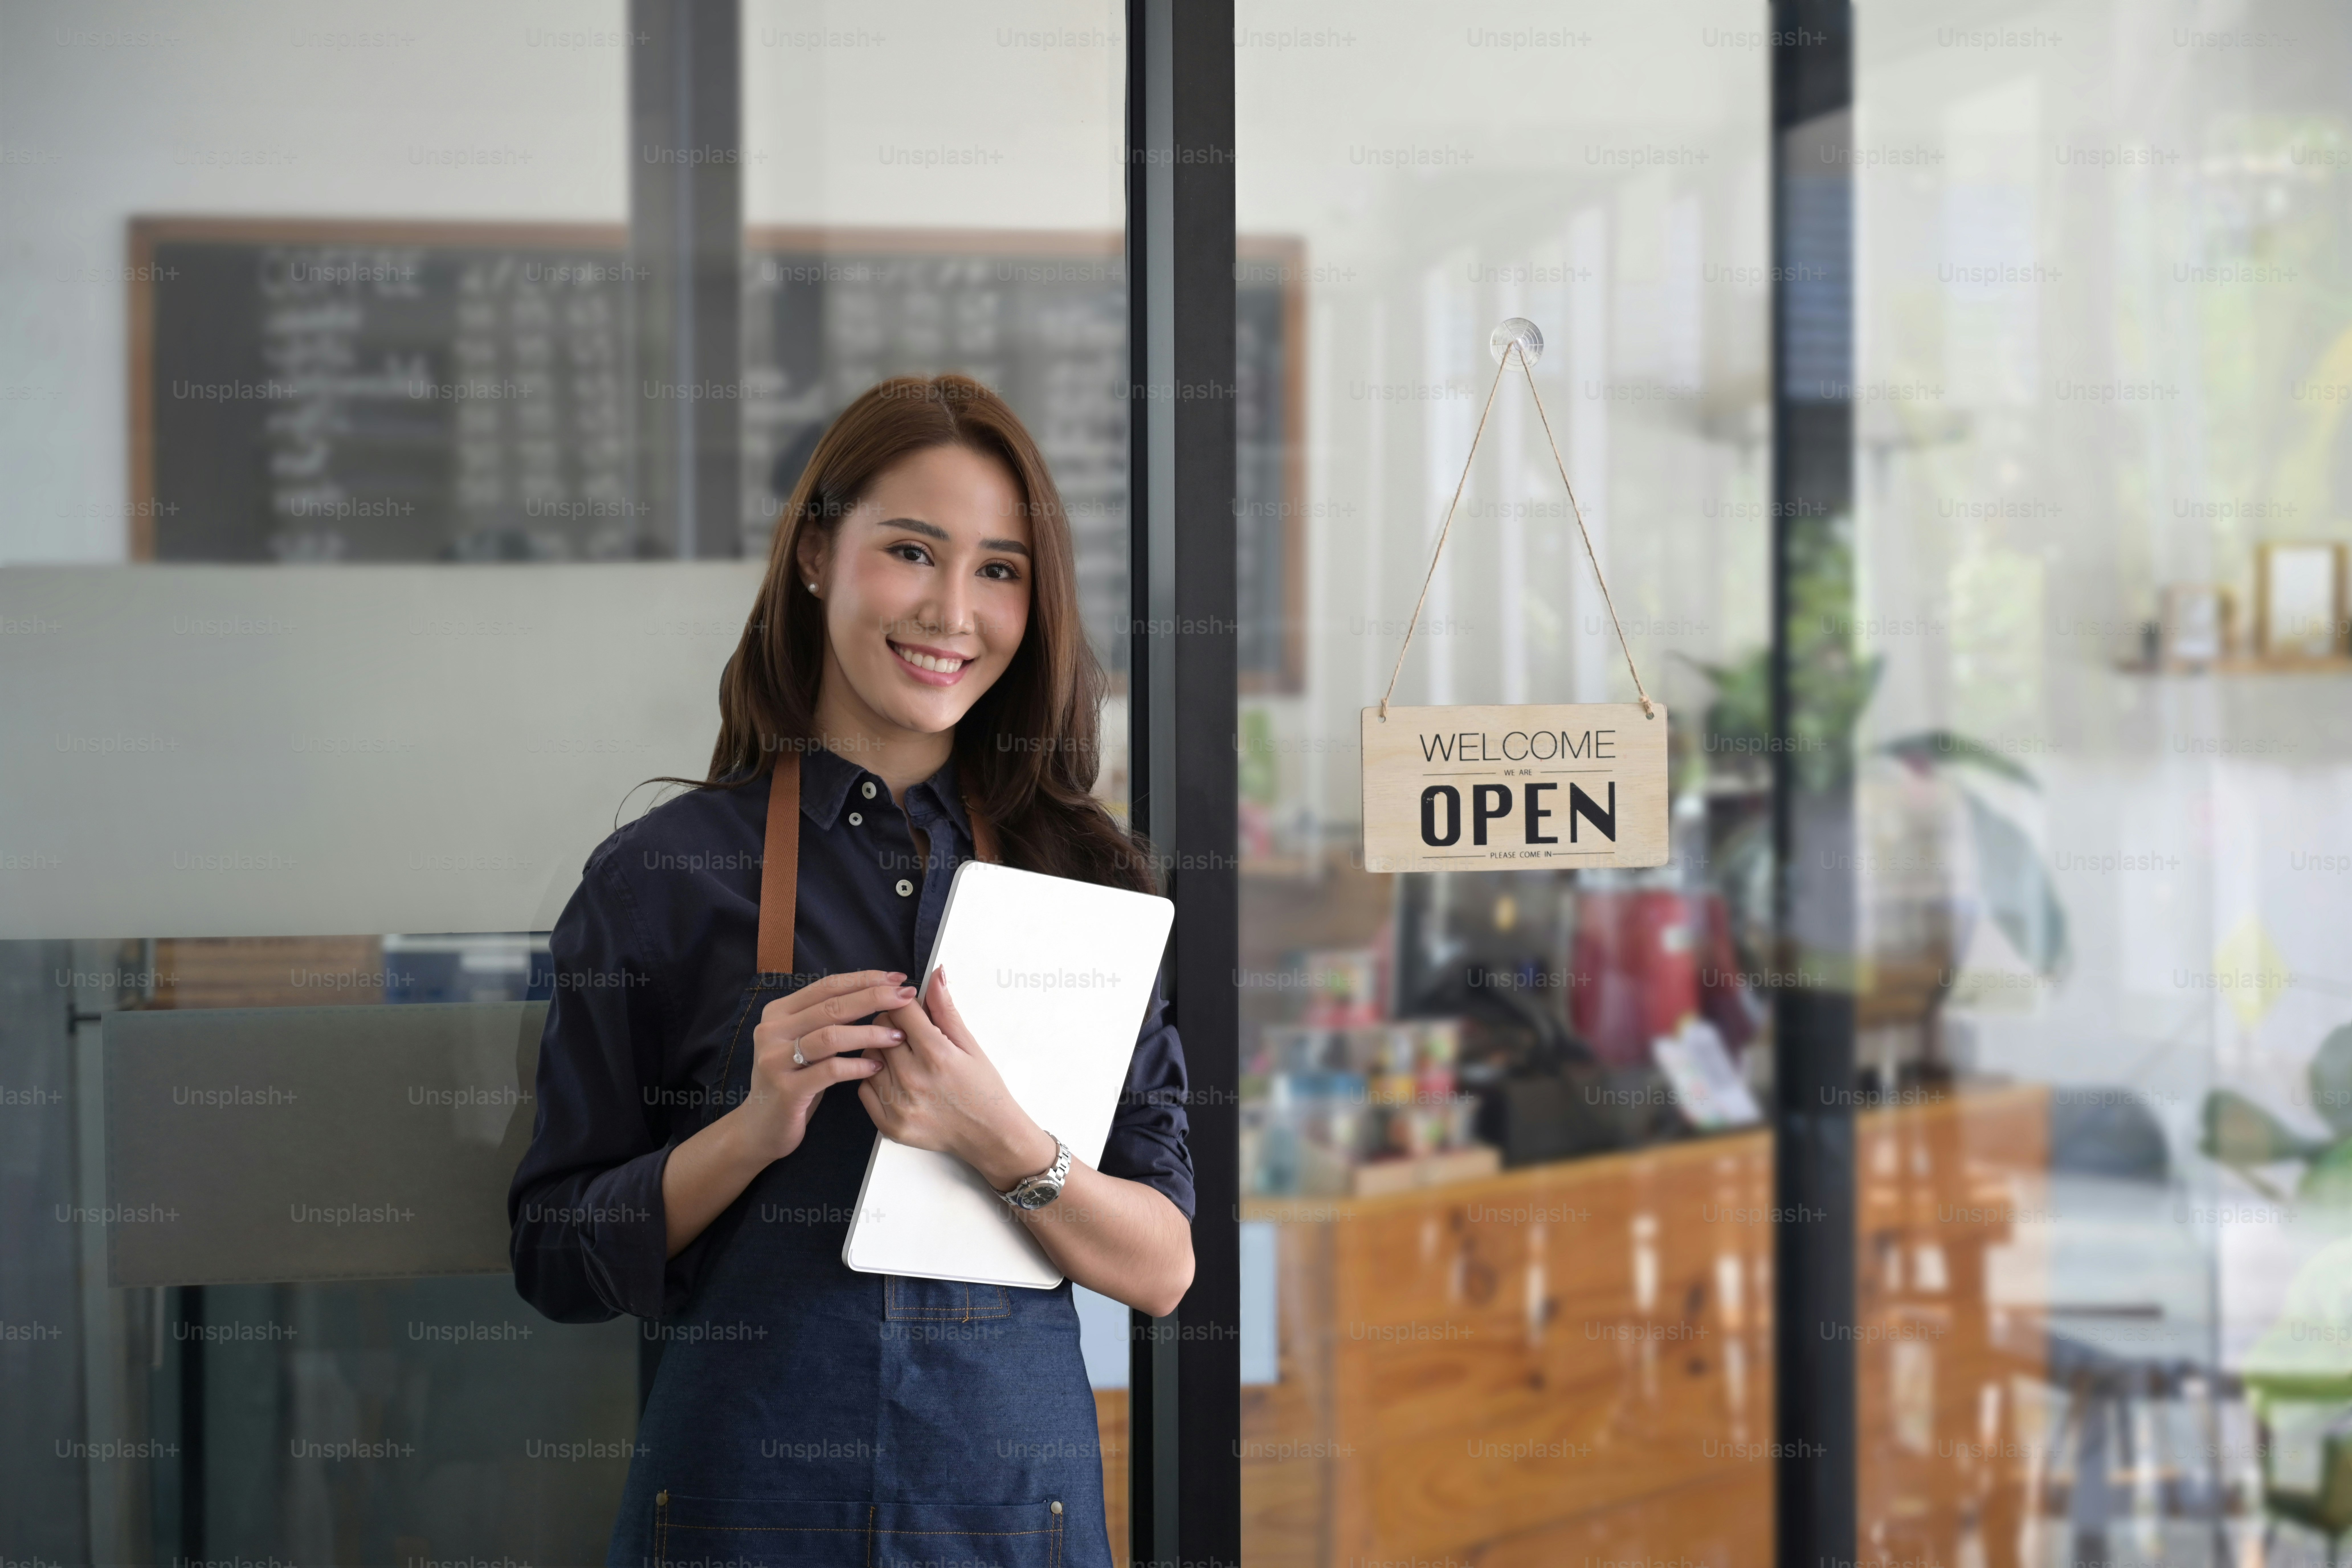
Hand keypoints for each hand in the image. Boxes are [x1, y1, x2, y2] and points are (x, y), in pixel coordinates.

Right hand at [735, 969, 914, 1162]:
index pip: (827, 986)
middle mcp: (772, 1031)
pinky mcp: (786, 1089)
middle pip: (832, 1006)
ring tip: (898, 1035)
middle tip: (906, 997)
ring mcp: (775, 1060)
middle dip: (874, 998)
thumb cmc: (794, 1081)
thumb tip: (875, 992)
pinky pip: (829, 1070)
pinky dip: (857, 1066)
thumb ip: (829, 1019)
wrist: (761, 1127)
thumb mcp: (806, 1044)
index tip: (898, 978)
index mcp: (779, 1012)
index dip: (865, 979)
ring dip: (870, 1033)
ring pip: (831, 1036)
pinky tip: (877, 1066)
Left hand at [859, 968, 1055, 1189]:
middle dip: (893, 1024)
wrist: (988, 1135)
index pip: (899, 1009)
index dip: (904, 1004)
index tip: (911, 1009)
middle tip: (911, 1035)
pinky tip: (897, 1080)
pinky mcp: (888, 1123)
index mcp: (936, 1054)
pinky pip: (864, 1086)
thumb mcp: (970, 1045)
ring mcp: (898, 1103)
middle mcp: (913, 1078)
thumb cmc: (982, 1089)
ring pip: (869, 1055)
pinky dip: (876, 1078)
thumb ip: (946, 1010)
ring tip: (905, 1058)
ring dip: (882, 1051)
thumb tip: (935, 975)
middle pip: (880, 1029)